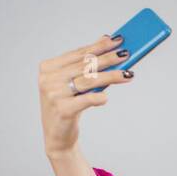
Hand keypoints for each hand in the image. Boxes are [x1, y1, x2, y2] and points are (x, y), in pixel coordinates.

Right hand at [38, 35, 133, 156]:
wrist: (58, 137)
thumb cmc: (69, 106)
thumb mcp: (74, 83)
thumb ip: (86, 63)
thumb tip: (105, 38)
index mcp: (48, 68)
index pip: (78, 54)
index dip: (99, 46)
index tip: (118, 40)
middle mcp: (48, 79)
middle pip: (84, 66)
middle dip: (108, 58)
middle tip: (127, 54)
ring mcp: (54, 94)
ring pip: (88, 81)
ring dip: (111, 76)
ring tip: (128, 74)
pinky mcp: (62, 110)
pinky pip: (86, 100)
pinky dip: (98, 98)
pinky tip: (106, 98)